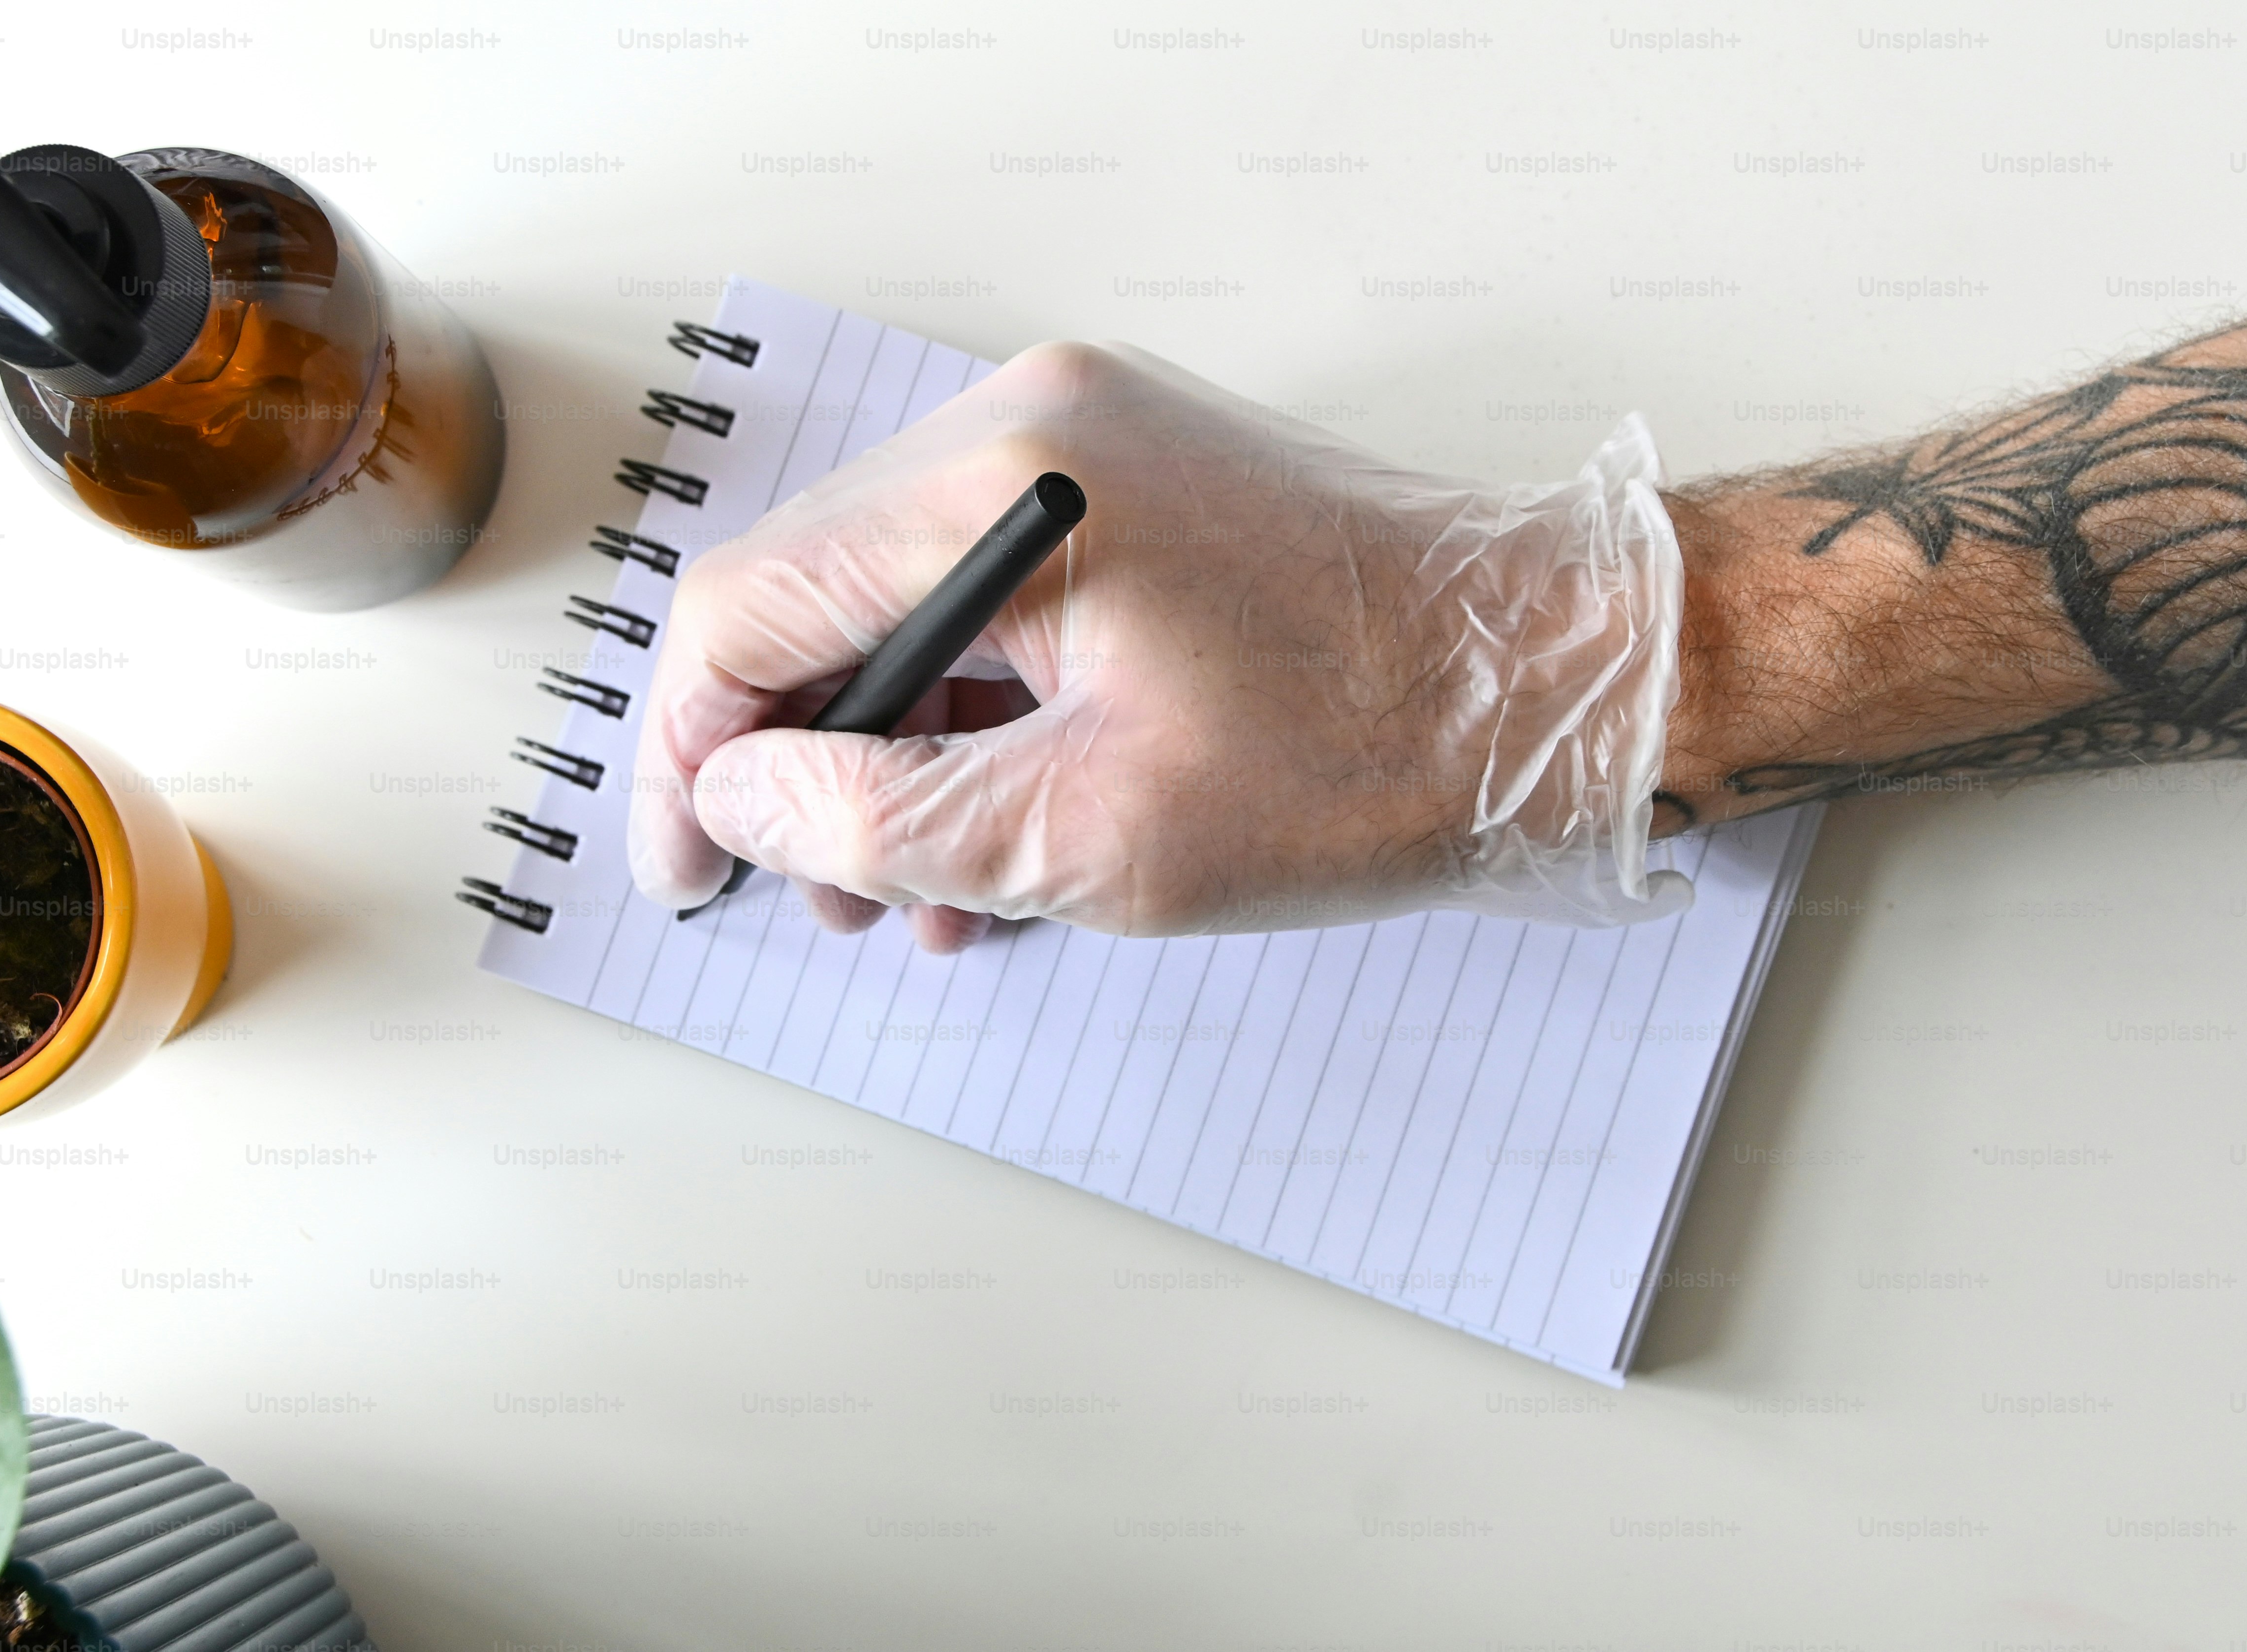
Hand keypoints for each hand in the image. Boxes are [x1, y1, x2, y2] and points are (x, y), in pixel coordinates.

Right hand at [627, 341, 1688, 950]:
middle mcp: (1032, 425)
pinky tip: (999, 826)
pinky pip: (995, 597)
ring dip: (891, 756)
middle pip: (817, 598)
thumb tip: (739, 798)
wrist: (1553, 688)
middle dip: (802, 766)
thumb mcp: (1089, 833)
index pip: (751, 605)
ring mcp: (1088, 443)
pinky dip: (976, 713)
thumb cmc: (1370, 753)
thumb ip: (878, 819)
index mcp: (1007, 484)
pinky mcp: (1137, 487)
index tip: (695, 868)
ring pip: (903, 607)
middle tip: (834, 899)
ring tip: (930, 892)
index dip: (692, 753)